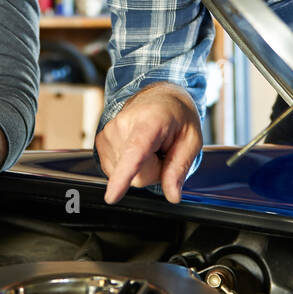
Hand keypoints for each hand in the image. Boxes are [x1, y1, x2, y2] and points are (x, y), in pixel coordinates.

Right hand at [95, 83, 200, 203]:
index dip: (123, 177)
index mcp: (149, 121)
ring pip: (125, 175)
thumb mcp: (192, 140)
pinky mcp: (100, 142)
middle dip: (153, 171)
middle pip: (137, 175)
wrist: (159, 98)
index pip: (135, 152)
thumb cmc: (177, 117)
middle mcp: (123, 125)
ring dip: (141, 168)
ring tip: (149, 147)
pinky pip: (116, 171)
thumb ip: (180, 169)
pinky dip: (129, 166)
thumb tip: (172, 196)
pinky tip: (135, 149)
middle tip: (162, 151)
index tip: (112, 196)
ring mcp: (108, 133)